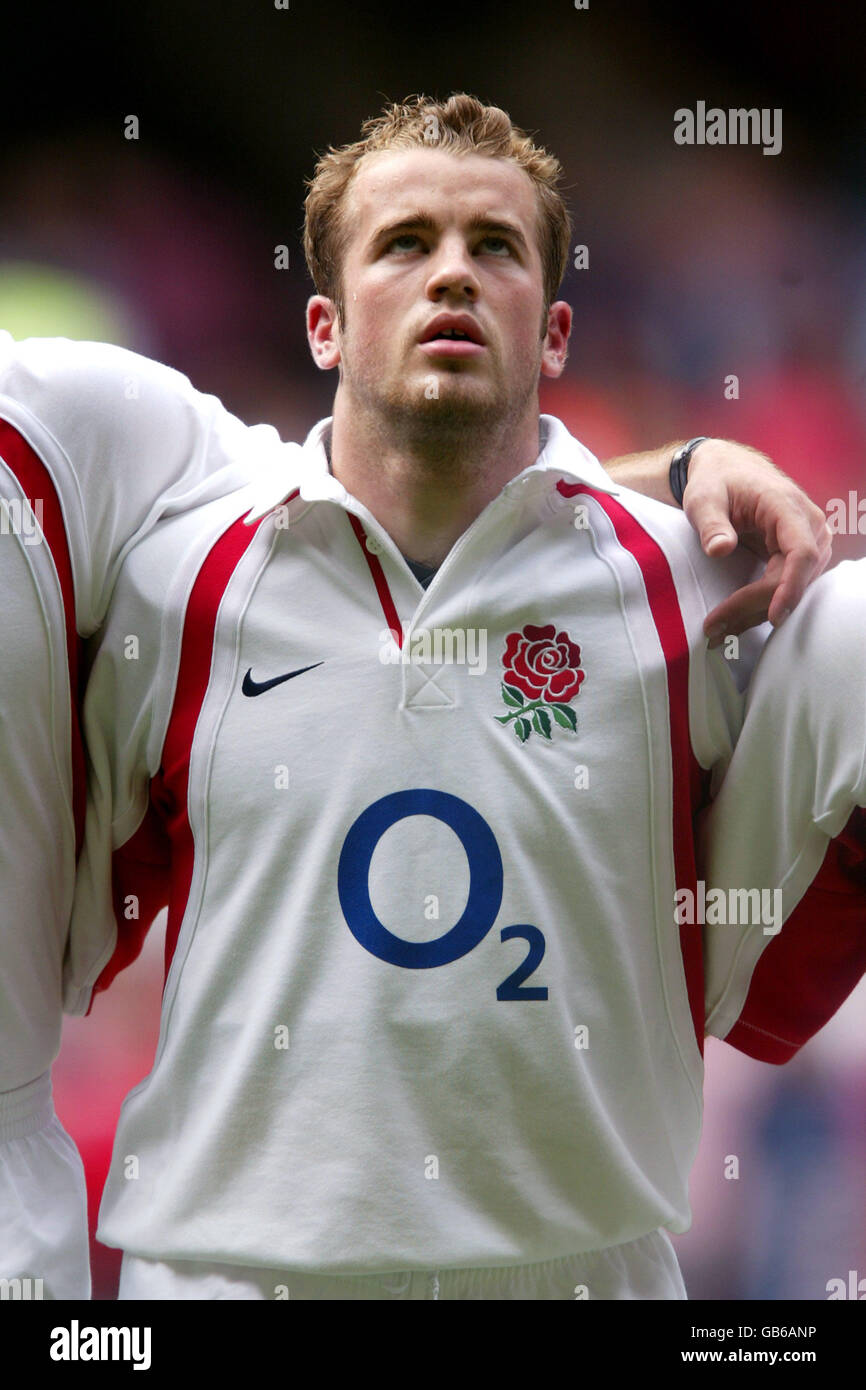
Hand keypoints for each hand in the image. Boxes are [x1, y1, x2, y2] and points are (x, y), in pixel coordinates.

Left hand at [682, 439, 831, 644]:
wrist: (727, 472)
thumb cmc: (716, 481)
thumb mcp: (703, 497)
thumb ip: (711, 522)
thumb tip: (719, 549)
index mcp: (787, 506)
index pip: (802, 552)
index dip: (790, 587)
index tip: (774, 616)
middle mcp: (808, 525)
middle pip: (793, 578)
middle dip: (755, 608)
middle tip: (714, 631)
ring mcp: (808, 541)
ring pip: (790, 588)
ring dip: (756, 613)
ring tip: (718, 631)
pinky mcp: (798, 556)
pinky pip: (785, 587)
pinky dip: (760, 606)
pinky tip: (733, 622)